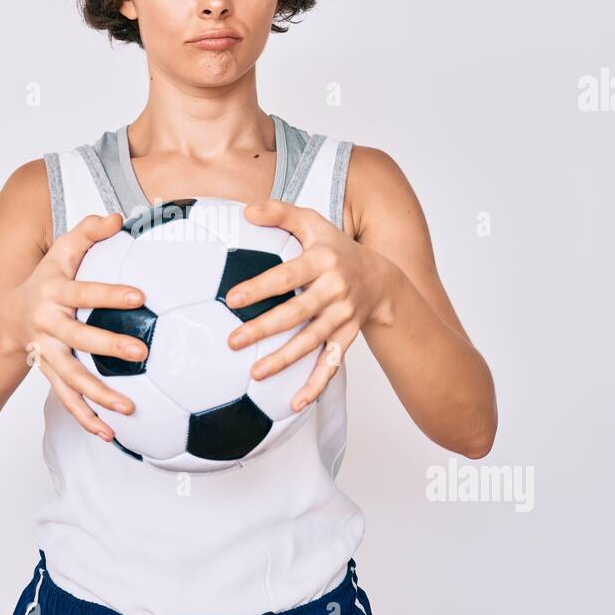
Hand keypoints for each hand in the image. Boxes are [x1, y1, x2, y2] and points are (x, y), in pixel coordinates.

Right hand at [5, 213, 144, 441]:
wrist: (8, 317)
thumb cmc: (47, 278)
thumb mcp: (62, 250)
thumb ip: (88, 231)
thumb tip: (117, 217)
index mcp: (53, 293)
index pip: (84, 292)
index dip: (110, 293)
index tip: (141, 295)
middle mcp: (48, 326)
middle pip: (79, 338)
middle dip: (109, 346)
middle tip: (141, 353)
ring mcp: (47, 354)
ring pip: (72, 377)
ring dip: (99, 395)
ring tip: (129, 408)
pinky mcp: (50, 375)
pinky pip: (67, 400)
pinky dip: (86, 418)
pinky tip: (110, 434)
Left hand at [222, 199, 399, 411]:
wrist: (382, 279)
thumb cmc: (336, 248)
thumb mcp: (314, 222)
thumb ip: (281, 212)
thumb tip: (247, 211)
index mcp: (322, 261)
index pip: (287, 276)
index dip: (260, 287)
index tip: (232, 299)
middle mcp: (335, 290)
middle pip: (296, 313)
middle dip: (264, 329)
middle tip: (233, 341)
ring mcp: (342, 318)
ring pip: (311, 342)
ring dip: (284, 359)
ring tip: (255, 373)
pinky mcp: (346, 338)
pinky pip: (330, 365)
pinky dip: (316, 386)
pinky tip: (296, 403)